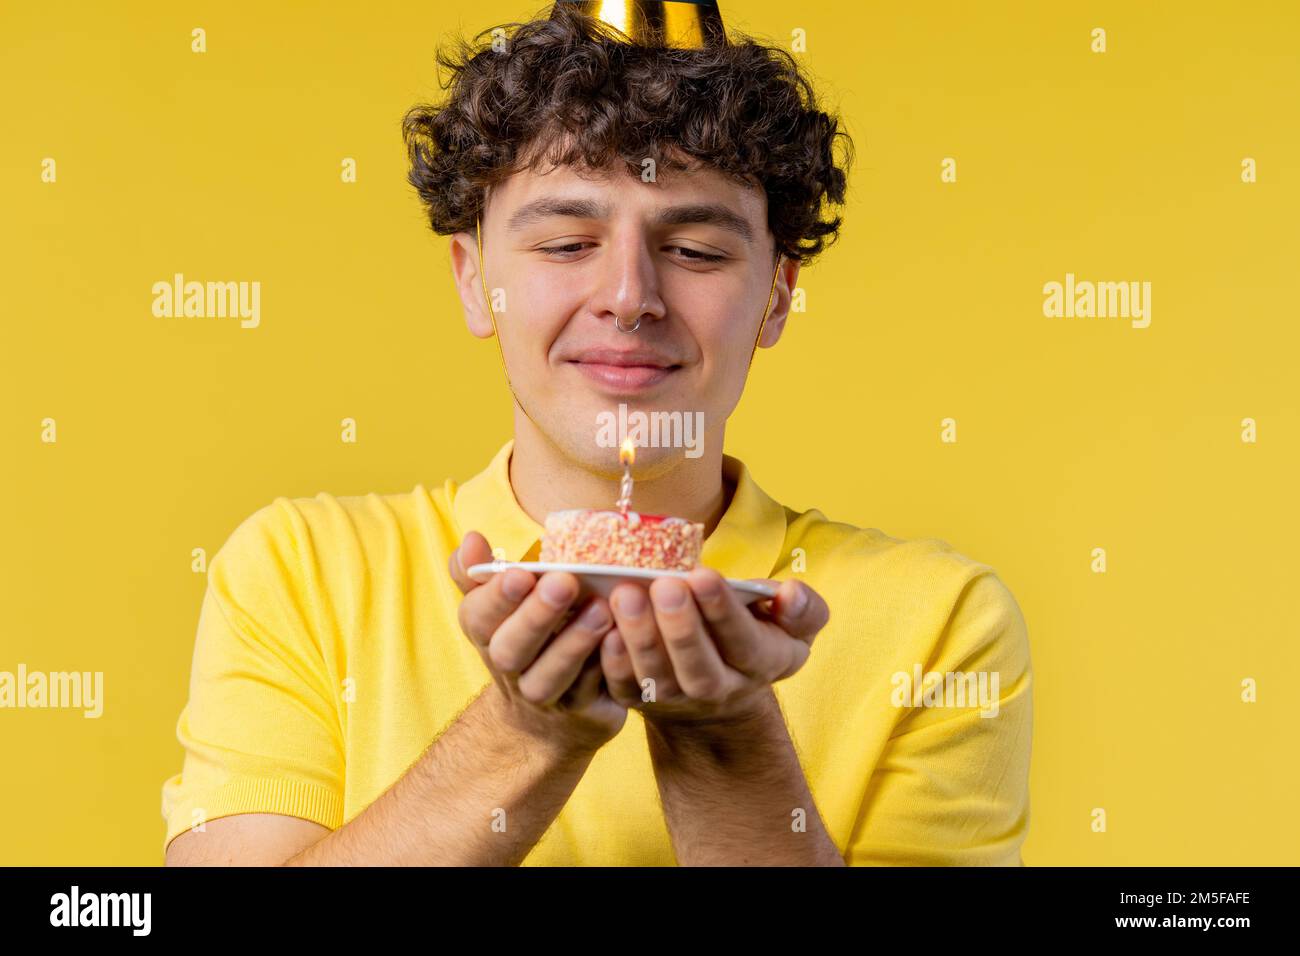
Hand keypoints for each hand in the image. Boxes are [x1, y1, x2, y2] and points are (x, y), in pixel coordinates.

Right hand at [449, 531, 627, 752]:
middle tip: (564, 583)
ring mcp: (543, 695)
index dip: (497, 598)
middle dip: (536, 616)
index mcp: (487, 633)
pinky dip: (603, 666)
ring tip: (601, 609)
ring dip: (573, 642)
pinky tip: (621, 638)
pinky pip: (590, 692)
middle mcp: (508, 668)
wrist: (550, 716)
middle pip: (511, 650)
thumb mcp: (503, 605)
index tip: (521, 573)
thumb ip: (485, 572)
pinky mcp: (580, 711)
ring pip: (550, 676)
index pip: (478, 617)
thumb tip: (472, 537)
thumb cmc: (530, 638)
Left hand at [600, 567, 828, 726]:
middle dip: (681, 626)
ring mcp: (675, 699)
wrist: (720, 693)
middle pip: (698, 667)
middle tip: (665, 585)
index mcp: (760, 664)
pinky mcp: (638, 700)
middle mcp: (718, 690)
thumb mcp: (794, 627)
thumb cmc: (757, 637)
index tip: (704, 576)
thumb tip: (791, 594)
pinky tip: (602, 626)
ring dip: (640, 636)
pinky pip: (622, 685)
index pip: (743, 643)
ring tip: (626, 594)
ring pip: (656, 676)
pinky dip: (610, 659)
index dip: (723, 612)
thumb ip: (804, 610)